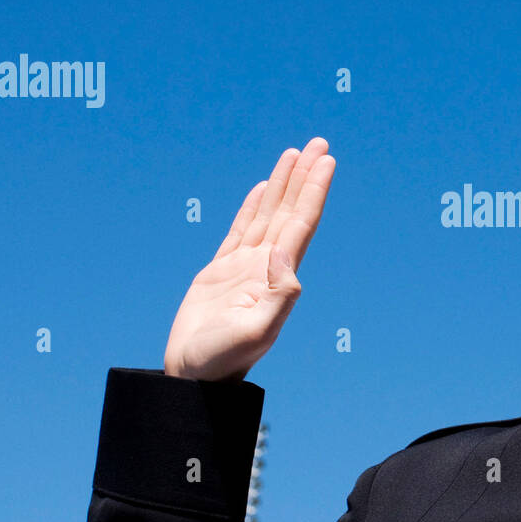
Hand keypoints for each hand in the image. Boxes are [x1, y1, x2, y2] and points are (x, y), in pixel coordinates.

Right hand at [164, 137, 335, 382]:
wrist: (194, 379)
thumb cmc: (223, 361)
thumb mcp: (256, 332)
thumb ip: (278, 297)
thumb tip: (284, 255)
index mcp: (278, 277)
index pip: (301, 223)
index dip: (314, 191)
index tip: (326, 161)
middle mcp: (266, 267)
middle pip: (290, 211)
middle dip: (304, 177)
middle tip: (319, 142)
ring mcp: (244, 268)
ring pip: (268, 214)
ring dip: (283, 184)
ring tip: (295, 153)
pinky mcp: (220, 272)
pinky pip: (240, 229)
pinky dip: (253, 207)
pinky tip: (264, 189)